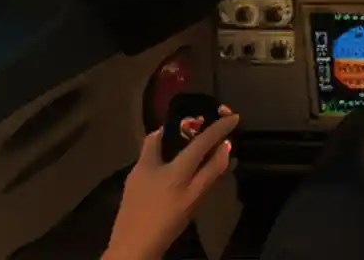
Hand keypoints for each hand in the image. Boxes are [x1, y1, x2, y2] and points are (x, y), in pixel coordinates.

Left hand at [103, 106, 239, 259]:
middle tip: (197, 127)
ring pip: (153, 146)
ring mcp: (137, 172)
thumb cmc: (167, 223)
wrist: (132, 248)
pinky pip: (148, 159)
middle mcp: (151, 162)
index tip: (232, 116)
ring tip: (184, 148)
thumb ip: (211, 172)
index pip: (200, 141)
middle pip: (164, 133)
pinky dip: (162, 156)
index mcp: (173, 168)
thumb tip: (225, 147)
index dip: (218, 127)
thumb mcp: (195, 200)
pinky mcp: (130, 183)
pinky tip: (169, 171)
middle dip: (182, 126)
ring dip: (169, 140)